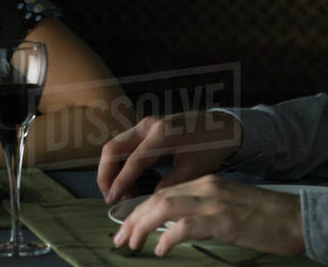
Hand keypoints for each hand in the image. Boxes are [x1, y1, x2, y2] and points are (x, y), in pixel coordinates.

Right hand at [97, 112, 241, 205]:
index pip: (133, 160)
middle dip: (105, 175)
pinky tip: (132, 185)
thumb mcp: (196, 168)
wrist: (222, 126)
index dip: (120, 182)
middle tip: (110, 198)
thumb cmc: (213, 145)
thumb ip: (172, 183)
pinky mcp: (145, 131)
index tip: (112, 200)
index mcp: (163, 133)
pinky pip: (124, 148)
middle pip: (112, 148)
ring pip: (115, 147)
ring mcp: (145, 126)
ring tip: (122, 195)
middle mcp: (148, 126)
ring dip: (111, 171)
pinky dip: (121, 166)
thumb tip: (151, 201)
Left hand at [111, 175, 304, 256]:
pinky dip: (169, 237)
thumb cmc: (267, 218)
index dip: (141, 212)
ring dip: (143, 226)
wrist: (298, 217)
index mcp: (207, 183)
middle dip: (134, 219)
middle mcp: (207, 187)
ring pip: (166, 207)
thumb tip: (177, 230)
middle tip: (120, 240)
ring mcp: (215, 202)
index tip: (127, 229)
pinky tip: (161, 250)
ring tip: (132, 244)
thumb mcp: (230, 209)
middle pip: (158, 199)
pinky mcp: (225, 220)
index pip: (163, 193)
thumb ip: (204, 214)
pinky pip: (187, 226)